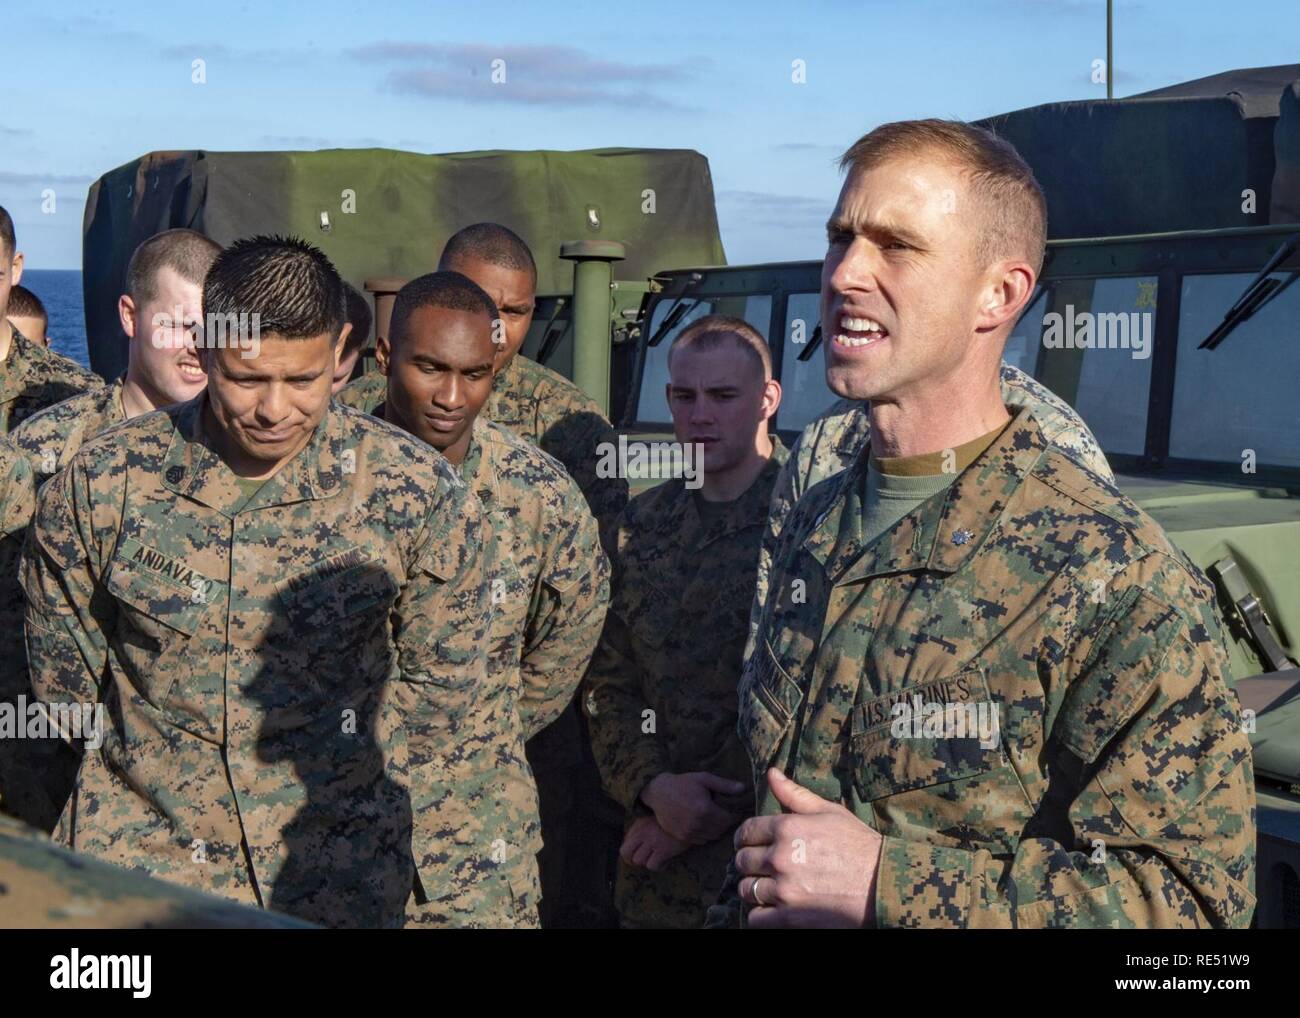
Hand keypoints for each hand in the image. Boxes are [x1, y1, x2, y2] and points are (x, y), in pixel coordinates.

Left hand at [620, 816, 688, 870]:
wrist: (691, 816)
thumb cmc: (674, 819)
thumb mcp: (654, 818)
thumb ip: (643, 828)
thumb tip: (634, 842)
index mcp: (640, 824)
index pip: (625, 842)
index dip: (630, 850)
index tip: (639, 851)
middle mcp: (643, 832)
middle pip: (625, 852)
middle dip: (631, 859)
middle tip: (642, 859)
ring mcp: (652, 841)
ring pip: (638, 861)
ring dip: (647, 862)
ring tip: (657, 858)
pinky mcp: (663, 850)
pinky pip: (652, 865)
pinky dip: (658, 866)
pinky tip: (665, 861)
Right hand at [641, 771, 746, 844]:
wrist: (657, 792)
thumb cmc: (682, 783)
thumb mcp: (703, 779)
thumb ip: (724, 785)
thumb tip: (743, 788)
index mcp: (705, 809)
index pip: (728, 819)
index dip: (732, 815)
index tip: (731, 809)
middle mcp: (698, 824)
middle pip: (721, 830)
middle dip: (725, 823)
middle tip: (723, 814)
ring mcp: (689, 833)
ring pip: (712, 837)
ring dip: (716, 830)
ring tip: (714, 819)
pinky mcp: (682, 837)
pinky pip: (700, 841)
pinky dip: (705, 835)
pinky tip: (703, 824)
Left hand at [733, 768, 881, 928]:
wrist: (884, 884)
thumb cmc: (859, 845)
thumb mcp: (830, 812)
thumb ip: (795, 795)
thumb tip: (771, 773)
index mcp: (787, 828)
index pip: (746, 831)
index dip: (745, 837)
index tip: (749, 843)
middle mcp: (780, 857)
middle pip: (742, 860)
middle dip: (748, 862)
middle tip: (759, 866)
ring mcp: (784, 889)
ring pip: (746, 889)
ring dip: (753, 888)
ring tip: (766, 886)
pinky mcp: (790, 917)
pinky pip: (756, 917)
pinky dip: (760, 913)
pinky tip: (772, 906)